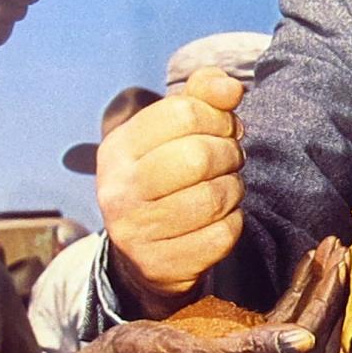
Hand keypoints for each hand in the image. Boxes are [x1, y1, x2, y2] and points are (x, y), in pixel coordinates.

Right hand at [70, 237, 348, 352]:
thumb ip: (249, 349)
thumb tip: (303, 339)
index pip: (307, 342)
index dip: (327, 301)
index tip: (336, 260)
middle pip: (312, 336)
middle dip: (329, 292)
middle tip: (339, 249)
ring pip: (299, 328)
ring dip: (316, 290)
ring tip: (328, 250)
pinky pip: (278, 323)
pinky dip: (294, 295)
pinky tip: (303, 270)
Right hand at [96, 66, 247, 304]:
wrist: (143, 253)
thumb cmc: (166, 178)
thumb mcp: (170, 133)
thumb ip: (200, 98)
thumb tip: (230, 87)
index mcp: (118, 148)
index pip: (183, 113)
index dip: (217, 117)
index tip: (222, 129)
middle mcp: (118, 190)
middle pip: (200, 156)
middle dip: (229, 154)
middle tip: (229, 161)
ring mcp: (136, 231)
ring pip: (214, 197)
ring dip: (233, 189)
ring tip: (224, 188)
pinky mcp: (161, 265)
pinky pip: (222, 235)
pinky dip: (232, 223)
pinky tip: (220, 218)